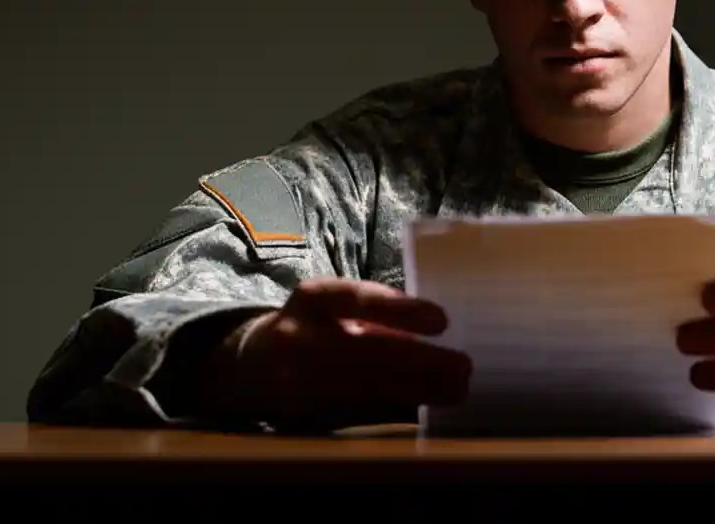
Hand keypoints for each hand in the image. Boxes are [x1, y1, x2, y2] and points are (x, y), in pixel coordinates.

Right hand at [204, 278, 470, 430]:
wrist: (251, 364)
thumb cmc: (312, 325)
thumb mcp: (334, 306)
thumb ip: (378, 314)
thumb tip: (437, 328)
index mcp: (313, 299)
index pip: (357, 299)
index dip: (400, 310)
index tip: (442, 321)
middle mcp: (299, 338)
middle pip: (367, 352)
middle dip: (421, 362)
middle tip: (463, 366)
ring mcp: (296, 380)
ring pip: (367, 387)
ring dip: (418, 391)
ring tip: (456, 389)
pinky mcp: (302, 414)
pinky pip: (359, 412)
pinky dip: (398, 409)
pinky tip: (428, 406)